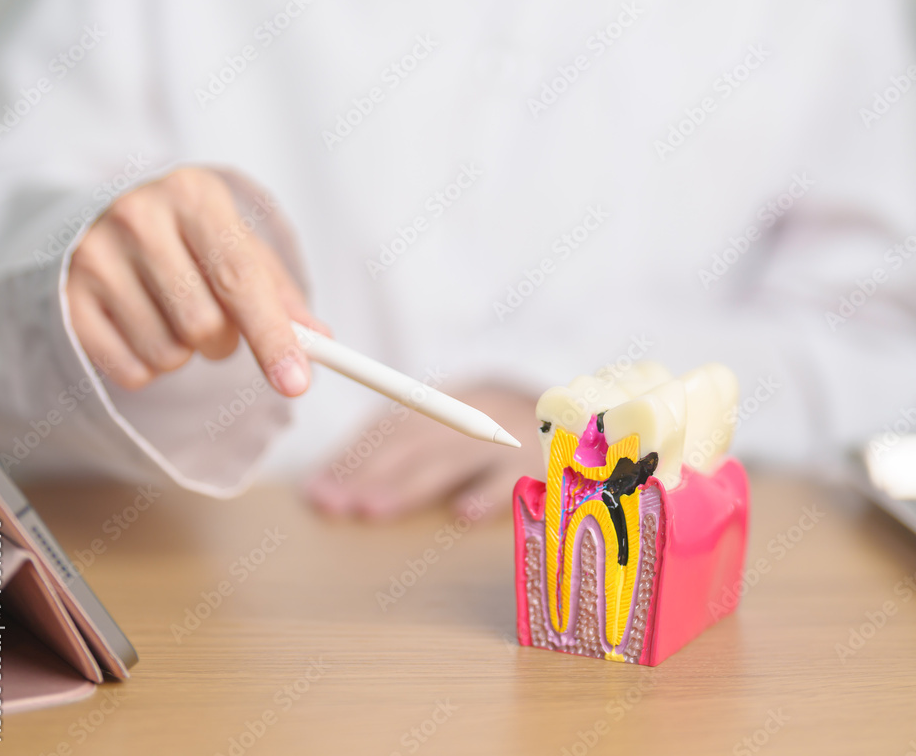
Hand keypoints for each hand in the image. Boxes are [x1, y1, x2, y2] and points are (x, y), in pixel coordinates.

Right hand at [67, 167, 326, 394]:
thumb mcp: (238, 245)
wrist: (109, 215)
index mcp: (193, 196)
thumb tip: (319, 338)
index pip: (239, 278)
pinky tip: (142, 327)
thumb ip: (280, 293)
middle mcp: (138, 218)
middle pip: (204, 325)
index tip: (297, 381)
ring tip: (173, 317)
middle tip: (216, 323)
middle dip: (224, 341)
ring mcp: (94, 257)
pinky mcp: (67, 298)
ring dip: (186, 354)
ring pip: (167, 354)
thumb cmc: (191, 236)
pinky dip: (149, 367)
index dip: (272, 336)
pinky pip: (130, 370)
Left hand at [302, 385, 543, 520]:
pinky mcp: (547, 456)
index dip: (353, 453)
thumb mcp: (470, 422)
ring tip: (371, 510)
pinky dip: (493, 491)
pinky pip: (519, 473)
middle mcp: (478, 409)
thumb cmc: (519, 429)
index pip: (393, 424)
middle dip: (367, 472)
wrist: (597, 414)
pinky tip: (463, 514)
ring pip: (454, 456)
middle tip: (331, 505)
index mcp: (455, 400)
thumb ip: (422, 445)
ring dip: (411, 483)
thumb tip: (351, 482)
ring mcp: (513, 431)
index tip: (317, 486)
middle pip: (414, 439)